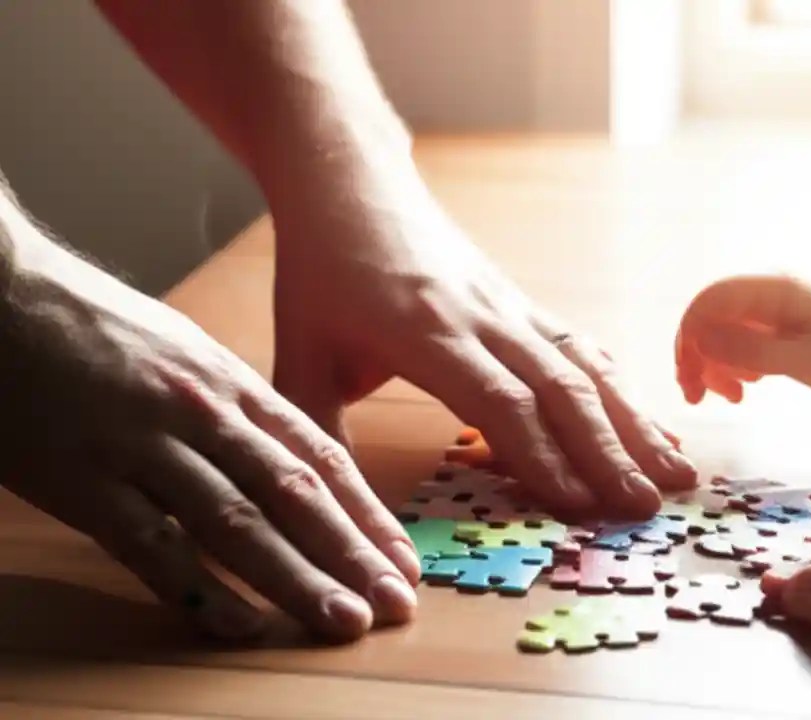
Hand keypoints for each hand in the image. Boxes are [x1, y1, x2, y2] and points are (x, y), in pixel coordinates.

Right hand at [0, 239, 419, 641]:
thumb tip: (288, 457)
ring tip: (343, 619)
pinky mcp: (83, 478)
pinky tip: (239, 625)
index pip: (319, 457)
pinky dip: (197, 589)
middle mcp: (202, 413)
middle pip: (294, 493)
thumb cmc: (94, 324)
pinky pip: (150, 544)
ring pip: (236, 522)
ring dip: (296, 577)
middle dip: (352, 553)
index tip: (402, 558)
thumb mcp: (186, 352)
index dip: (367, 513)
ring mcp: (144, 446)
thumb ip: (236, 407)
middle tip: (396, 602)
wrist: (2, 292)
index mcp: (231, 383)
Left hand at [269, 172, 694, 520]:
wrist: (351, 183)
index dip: (542, 455)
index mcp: (423, 333)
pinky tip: (654, 424)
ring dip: (635, 422)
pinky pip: (582, 346)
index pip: (498, 401)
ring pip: (585, 365)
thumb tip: (337, 520)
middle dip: (610, 451)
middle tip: (649, 507)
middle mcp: (480, 317)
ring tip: (679, 472)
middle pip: (559, 387)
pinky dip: (623, 388)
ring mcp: (510, 305)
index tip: (579, 506)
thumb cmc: (319, 274)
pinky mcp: (524, 302)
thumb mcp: (298, 358)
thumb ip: (319, 438)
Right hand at [675, 275, 810, 403]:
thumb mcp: (802, 361)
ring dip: (718, 363)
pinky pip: (747, 338)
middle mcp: (770, 292)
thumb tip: (700, 342)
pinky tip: (750, 386)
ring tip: (732, 398)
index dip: (690, 338)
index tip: (690, 380)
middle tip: (699, 398)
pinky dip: (739, 362)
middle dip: (699, 355)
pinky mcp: (788, 323)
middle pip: (712, 316)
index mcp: (772, 290)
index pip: (708, 301)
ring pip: (727, 330)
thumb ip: (749, 352)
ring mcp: (778, 307)